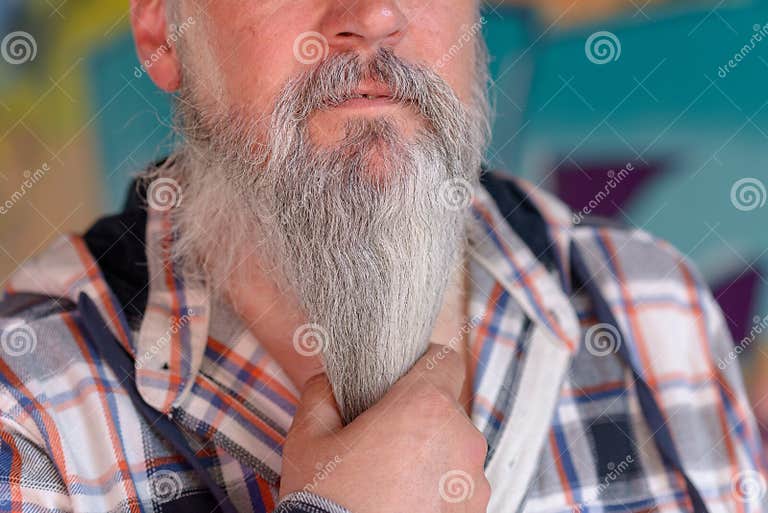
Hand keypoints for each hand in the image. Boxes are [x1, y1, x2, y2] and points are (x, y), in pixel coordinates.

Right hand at [279, 344, 490, 512]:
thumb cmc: (326, 501)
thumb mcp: (308, 439)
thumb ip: (321, 395)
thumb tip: (328, 381)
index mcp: (424, 406)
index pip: (446, 359)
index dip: (425, 363)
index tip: (406, 377)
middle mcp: (461, 438)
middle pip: (448, 408)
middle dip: (421, 416)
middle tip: (385, 439)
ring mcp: (473, 481)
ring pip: (456, 448)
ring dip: (434, 454)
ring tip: (394, 479)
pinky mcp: (475, 512)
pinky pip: (461, 485)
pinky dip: (440, 488)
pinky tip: (406, 503)